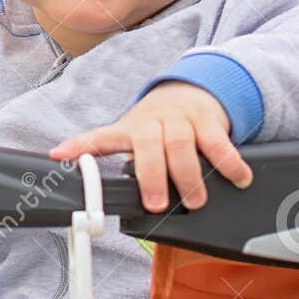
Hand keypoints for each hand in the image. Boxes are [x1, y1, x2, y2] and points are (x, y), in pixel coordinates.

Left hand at [50, 81, 252, 211]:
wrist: (192, 92)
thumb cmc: (158, 126)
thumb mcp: (134, 138)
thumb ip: (119, 161)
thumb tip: (88, 184)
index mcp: (129, 129)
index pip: (101, 136)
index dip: (80, 145)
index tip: (59, 156)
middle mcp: (153, 121)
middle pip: (151, 146)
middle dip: (153, 177)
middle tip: (158, 205)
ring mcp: (181, 119)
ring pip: (183, 144)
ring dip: (190, 176)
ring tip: (197, 202)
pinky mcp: (209, 120)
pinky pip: (220, 142)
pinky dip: (230, 163)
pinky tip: (239, 179)